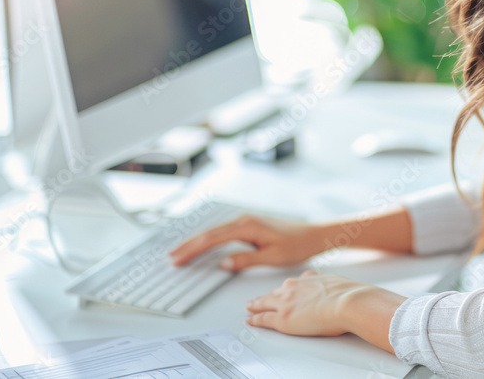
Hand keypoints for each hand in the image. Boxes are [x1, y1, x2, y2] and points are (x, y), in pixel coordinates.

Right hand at [170, 214, 322, 270]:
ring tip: (179, 253)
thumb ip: (246, 260)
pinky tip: (202, 246)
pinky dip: (209, 240)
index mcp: (247, 227)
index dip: (192, 250)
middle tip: (171, 258)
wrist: (313, 234)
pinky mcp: (248, 226)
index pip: (212, 239)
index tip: (178, 259)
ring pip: (214, 232)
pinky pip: (222, 232)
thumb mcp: (272, 257)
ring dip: (196, 242)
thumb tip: (223, 263)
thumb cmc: (297, 245)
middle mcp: (244, 221)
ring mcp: (245, 222)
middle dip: (188, 246)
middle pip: (209, 233)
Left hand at [245, 269, 368, 336]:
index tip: (280, 291)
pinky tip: (250, 321)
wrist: (348, 302)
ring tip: (249, 309)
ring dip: (255, 306)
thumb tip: (333, 287)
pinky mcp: (282, 318)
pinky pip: (263, 318)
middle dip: (265, 297)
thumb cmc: (348, 295)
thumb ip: (329, 284)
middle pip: (274, 293)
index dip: (283, 290)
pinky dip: (254, 320)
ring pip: (264, 303)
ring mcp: (286, 303)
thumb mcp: (337, 282)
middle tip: (256, 300)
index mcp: (307, 279)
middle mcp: (293, 288)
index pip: (290, 285)